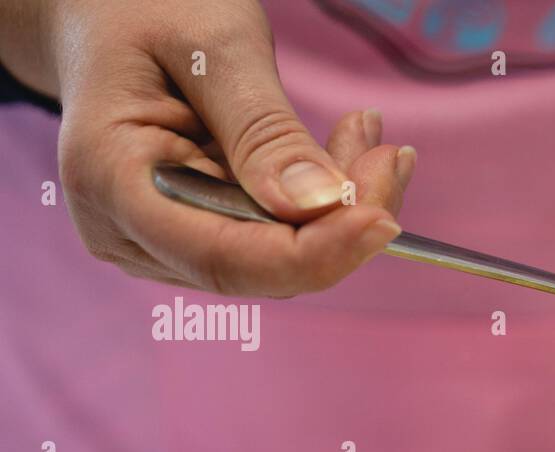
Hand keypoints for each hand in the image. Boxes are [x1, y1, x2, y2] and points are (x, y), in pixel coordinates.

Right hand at [5, 0, 414, 294]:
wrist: (103, 12)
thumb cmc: (147, 8)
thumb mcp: (214, 47)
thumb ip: (263, 131)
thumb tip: (319, 207)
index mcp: (110, 181)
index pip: (225, 258)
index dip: (314, 253)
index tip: (382, 218)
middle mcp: (126, 231)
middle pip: (261, 266)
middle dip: (341, 222)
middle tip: (393, 156)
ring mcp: (158, 243)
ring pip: (278, 260)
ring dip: (340, 208)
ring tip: (369, 135)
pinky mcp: (194, 237)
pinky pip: (275, 240)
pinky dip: (321, 202)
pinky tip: (345, 149)